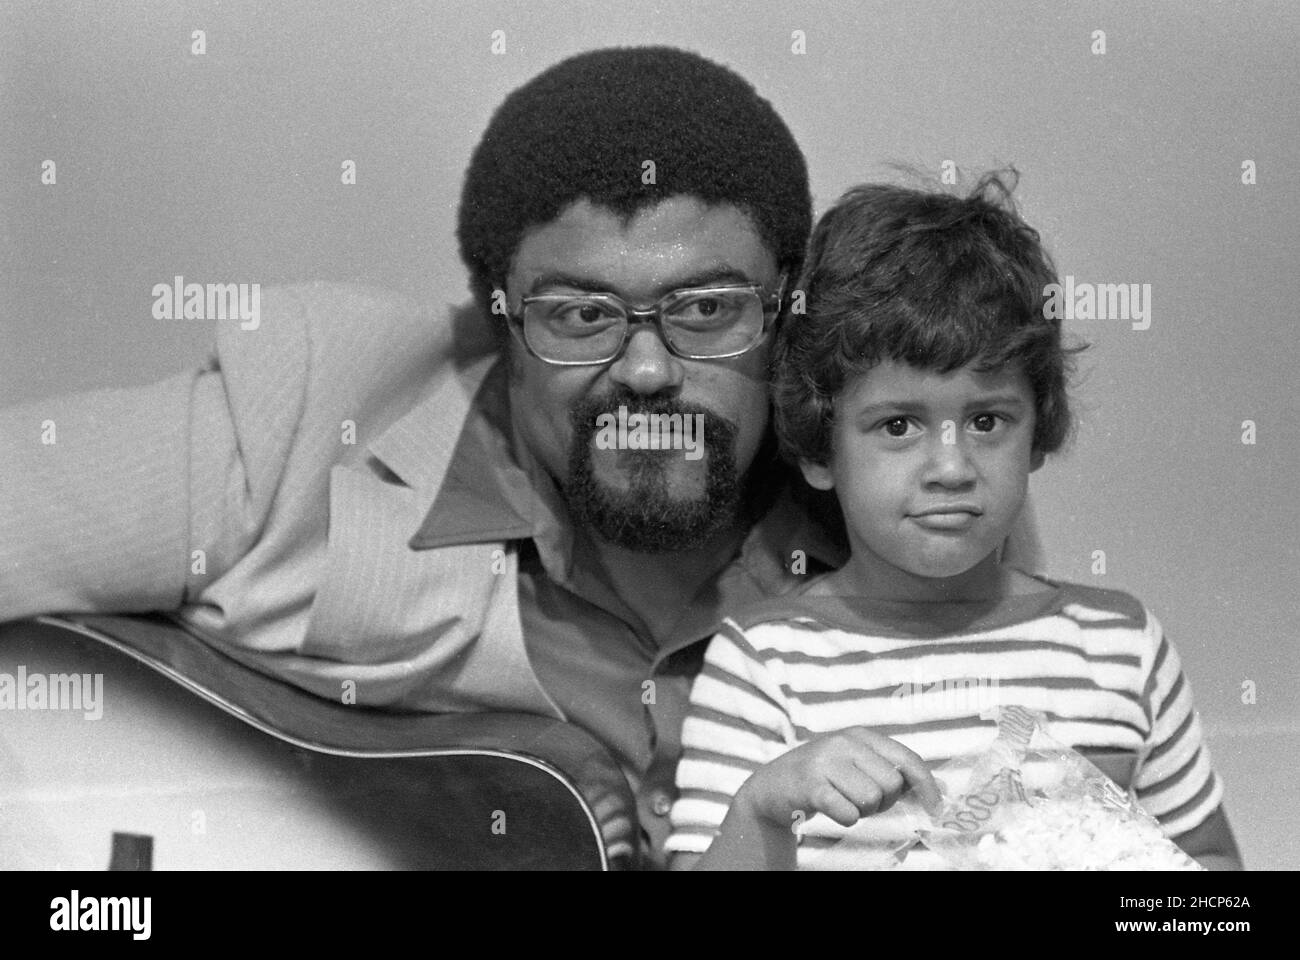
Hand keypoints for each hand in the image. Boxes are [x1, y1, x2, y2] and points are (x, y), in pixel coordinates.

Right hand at [735, 727, 941, 828]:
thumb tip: (938, 787)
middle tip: (861, 801)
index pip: (907, 759)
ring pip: (871, 799)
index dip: (926, 786)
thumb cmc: (823, 777)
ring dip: (861, 811)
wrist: (772, 786)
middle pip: (891, 785)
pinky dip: (845, 818)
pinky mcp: (810, 784)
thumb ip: (891, 770)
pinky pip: (848, 813)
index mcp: (861, 735)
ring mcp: (825, 760)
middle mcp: (844, 741)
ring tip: (843, 802)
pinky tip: (831, 809)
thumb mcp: (856, 763)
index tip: (936, 809)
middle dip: (883, 802)